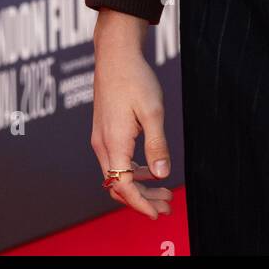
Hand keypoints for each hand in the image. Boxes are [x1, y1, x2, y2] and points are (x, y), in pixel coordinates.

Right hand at [91, 35, 172, 219]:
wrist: (115, 55)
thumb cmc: (135, 79)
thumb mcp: (153, 111)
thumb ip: (157, 144)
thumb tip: (162, 175)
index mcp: (113, 143)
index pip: (124, 186)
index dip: (141, 203)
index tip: (158, 213)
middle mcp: (102, 145)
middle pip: (119, 185)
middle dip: (143, 199)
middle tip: (167, 205)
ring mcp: (101, 138)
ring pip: (117, 174)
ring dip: (139, 186)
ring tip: (163, 192)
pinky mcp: (105, 131)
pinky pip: (116, 161)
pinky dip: (133, 171)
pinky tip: (151, 169)